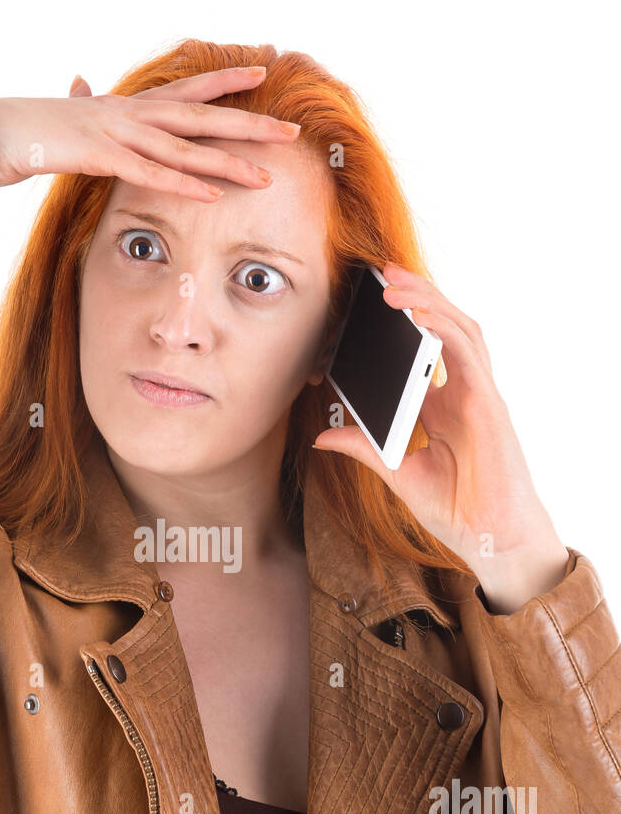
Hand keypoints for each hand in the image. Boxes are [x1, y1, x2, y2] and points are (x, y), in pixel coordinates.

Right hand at [0, 66, 300, 191]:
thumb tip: (80, 81)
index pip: (187, 88)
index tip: (262, 69)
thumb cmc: (30, 128)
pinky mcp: (102, 158)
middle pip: (202, 117)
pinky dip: (182, 183)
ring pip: (185, 148)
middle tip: (290, 131)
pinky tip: (211, 193)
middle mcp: (131, 113)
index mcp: (128, 104)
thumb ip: (83, 100)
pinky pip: (150, 174)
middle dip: (248, 124)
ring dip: (227, 162)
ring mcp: (118, 133)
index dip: (225, 79)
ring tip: (265, 174)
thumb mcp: (67, 113)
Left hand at [312, 262, 568, 612]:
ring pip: (458, 329)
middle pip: (444, 329)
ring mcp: (478, 395)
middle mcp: (463, 394)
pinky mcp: (487, 403)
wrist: (490, 540)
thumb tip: (322, 436)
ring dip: (427, 300)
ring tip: (393, 282)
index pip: (425, 351)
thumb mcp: (396, 473)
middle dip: (416, 297)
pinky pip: (467, 352)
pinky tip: (419, 312)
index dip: (404, 324)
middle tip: (381, 274)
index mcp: (444, 407)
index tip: (369, 306)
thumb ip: (364, 449)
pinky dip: (443, 326)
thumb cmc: (457, 511)